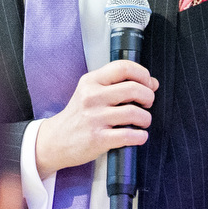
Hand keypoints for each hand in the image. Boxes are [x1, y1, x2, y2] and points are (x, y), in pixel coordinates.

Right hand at [34, 60, 157, 179]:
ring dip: (146, 118)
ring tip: (142, 121)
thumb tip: (152, 83)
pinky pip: (129, 135)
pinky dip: (140, 136)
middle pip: (133, 88)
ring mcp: (94, 118)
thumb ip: (118, 85)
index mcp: (91, 81)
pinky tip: (138, 136)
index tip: (148, 84)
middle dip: (148, 97)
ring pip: (134, 113)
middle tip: (147, 103)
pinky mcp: (97, 138)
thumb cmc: (78, 117)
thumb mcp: (91, 93)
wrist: (55, 141)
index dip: (142, 74)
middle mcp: (92, 97)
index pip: (123, 67)